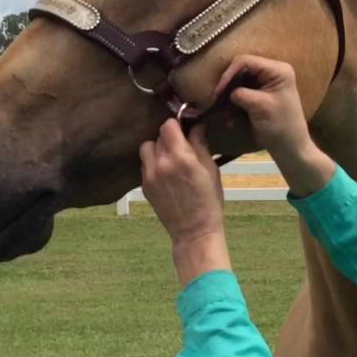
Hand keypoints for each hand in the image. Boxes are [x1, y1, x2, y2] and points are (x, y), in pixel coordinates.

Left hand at [140, 120, 230, 285]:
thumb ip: (200, 145)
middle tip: (182, 148)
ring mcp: (149, 175)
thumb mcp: (211, 170)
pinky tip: (166, 174)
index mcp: (181, 157)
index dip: (177, 125)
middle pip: (159, 136)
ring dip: (158, 149)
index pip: (168, 126)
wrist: (194, 231)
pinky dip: (154, 163)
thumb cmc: (209, 200)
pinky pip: (145, 164)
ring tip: (170, 159)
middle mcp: (161, 163)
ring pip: (147, 148)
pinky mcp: (144, 186)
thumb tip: (196, 126)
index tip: (185, 131)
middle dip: (170, 138)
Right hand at [214, 55, 314, 165]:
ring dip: (229, 98)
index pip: (246, 61)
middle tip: (216, 101)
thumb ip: (242, 94)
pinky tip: (230, 119)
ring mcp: (264, 83)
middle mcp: (271, 72)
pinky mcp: (258, 94)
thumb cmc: (280, 126)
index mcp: (277, 70)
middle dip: (228, 86)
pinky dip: (233, 104)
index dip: (229, 73)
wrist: (289, 147)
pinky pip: (240, 93)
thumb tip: (226, 91)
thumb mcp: (261, 107)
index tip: (219, 91)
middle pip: (240, 70)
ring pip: (238, 83)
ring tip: (224, 114)